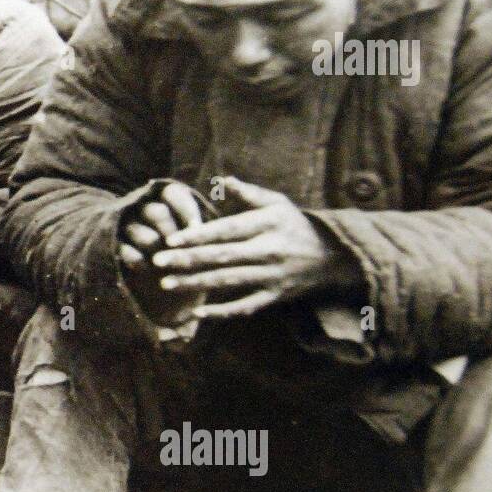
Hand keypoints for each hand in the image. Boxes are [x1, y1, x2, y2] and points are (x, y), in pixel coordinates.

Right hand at [117, 181, 203, 324]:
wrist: (171, 281)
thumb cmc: (196, 254)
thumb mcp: (207, 237)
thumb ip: (212, 222)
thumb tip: (227, 199)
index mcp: (168, 200)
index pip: (173, 194)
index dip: (184, 209)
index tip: (196, 228)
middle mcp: (146, 209)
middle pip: (155, 211)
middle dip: (168, 229)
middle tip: (178, 245)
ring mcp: (129, 228)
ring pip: (137, 230)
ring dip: (153, 245)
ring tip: (165, 259)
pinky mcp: (118, 248)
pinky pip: (124, 249)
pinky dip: (138, 259)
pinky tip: (149, 268)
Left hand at [148, 177, 359, 319]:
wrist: (333, 255)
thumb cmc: (295, 224)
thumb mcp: (277, 203)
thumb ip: (248, 193)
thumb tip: (222, 180)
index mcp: (267, 224)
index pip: (227, 230)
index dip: (198, 235)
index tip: (170, 239)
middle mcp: (269, 250)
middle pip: (222, 257)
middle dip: (188, 260)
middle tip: (158, 261)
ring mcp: (272, 276)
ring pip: (228, 282)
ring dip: (196, 284)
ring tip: (167, 283)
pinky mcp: (274, 296)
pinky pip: (245, 307)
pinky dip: (222, 312)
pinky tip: (198, 312)